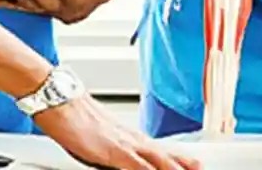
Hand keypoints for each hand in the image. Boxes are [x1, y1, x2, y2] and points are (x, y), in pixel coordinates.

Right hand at [32, 95, 200, 169]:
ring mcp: (125, 144)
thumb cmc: (72, 117)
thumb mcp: (96, 140)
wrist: (58, 98)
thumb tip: (120, 160)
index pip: (162, 151)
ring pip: (159, 160)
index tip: (194, 164)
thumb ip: (113, 151)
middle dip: (185, 164)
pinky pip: (137, 166)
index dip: (179, 159)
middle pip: (167, 155)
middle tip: (202, 168)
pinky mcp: (113, 150)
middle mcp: (132, 139)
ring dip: (175, 168)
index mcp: (130, 137)